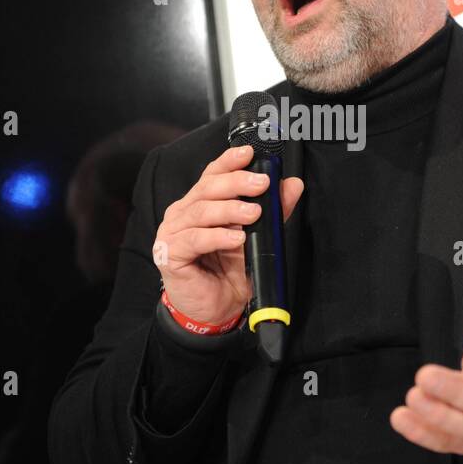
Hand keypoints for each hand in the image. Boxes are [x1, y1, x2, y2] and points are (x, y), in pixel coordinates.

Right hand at [153, 143, 303, 325]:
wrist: (215, 310)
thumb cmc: (229, 272)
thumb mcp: (256, 238)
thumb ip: (272, 211)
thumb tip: (292, 185)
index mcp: (199, 204)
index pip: (212, 174)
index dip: (229, 161)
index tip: (250, 153)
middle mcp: (183, 213)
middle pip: (207, 188)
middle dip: (236, 182)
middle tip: (261, 185)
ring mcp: (173, 233)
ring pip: (201, 211)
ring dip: (229, 210)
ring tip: (253, 214)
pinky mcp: (170, 254)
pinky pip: (195, 239)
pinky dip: (217, 236)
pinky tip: (236, 238)